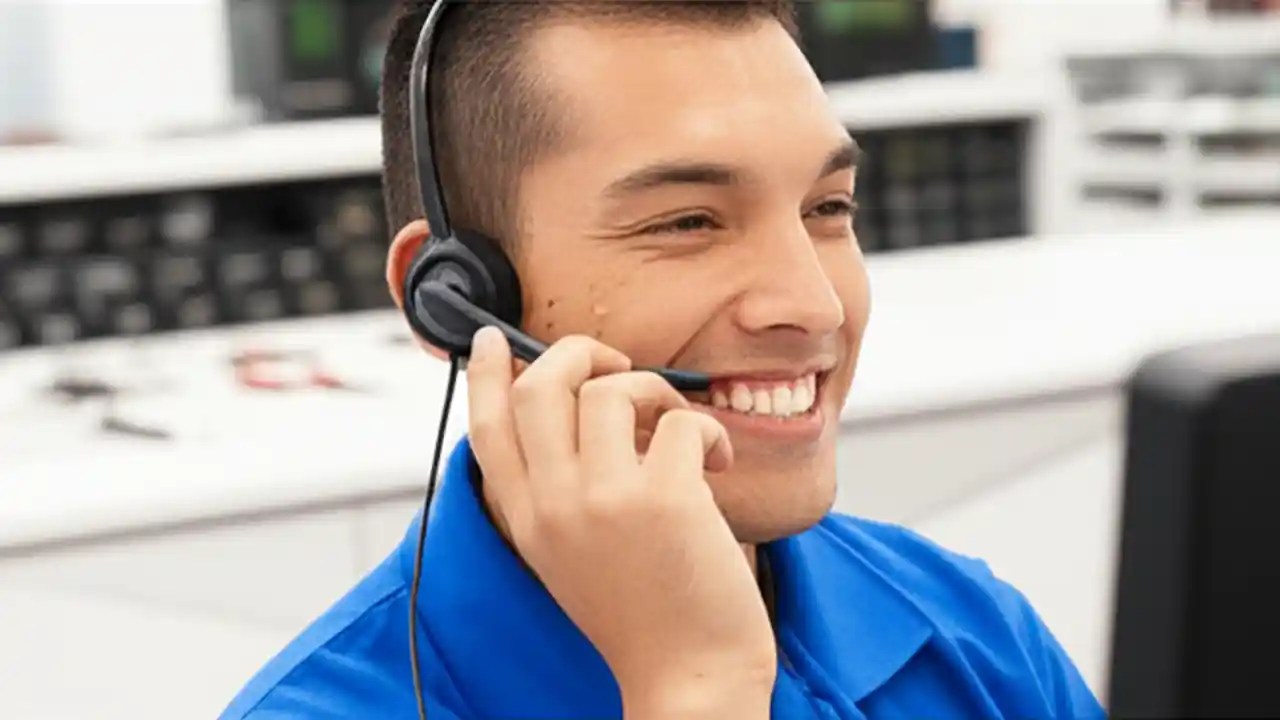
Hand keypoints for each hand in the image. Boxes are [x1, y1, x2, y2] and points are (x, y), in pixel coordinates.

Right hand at [466, 327, 775, 717]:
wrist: (690, 678)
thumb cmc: (642, 613)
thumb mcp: (569, 554)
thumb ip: (557, 491)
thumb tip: (575, 410)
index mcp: (527, 518)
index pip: (486, 425)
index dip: (485, 372)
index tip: (492, 338)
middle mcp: (555, 504)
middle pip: (540, 385)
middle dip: (579, 353)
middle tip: (616, 369)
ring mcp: (606, 500)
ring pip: (610, 390)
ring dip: (654, 391)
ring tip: (677, 428)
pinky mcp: (665, 500)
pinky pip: (682, 420)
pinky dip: (707, 429)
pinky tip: (719, 461)